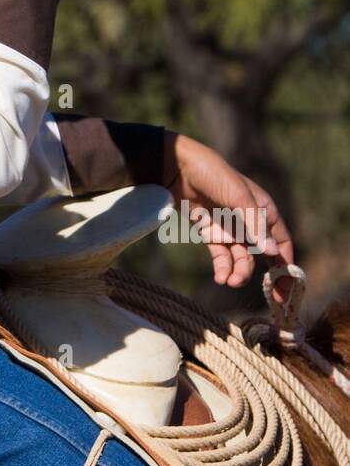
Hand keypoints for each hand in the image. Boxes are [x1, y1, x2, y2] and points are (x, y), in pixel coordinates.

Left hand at [165, 133, 294, 300]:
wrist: (176, 167)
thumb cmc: (212, 173)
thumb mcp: (238, 196)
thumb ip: (254, 224)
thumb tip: (273, 251)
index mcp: (262, 208)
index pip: (279, 238)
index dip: (285, 259)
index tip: (287, 281)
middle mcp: (247, 220)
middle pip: (262, 253)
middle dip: (267, 274)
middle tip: (272, 298)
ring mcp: (228, 227)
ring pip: (240, 257)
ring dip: (240, 272)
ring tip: (231, 281)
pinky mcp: (209, 232)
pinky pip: (220, 256)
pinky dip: (222, 268)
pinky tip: (221, 278)